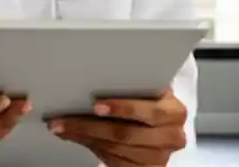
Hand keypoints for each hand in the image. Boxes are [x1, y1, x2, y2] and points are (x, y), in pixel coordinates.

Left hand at [48, 88, 187, 165]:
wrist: (159, 124)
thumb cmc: (148, 100)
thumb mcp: (144, 90)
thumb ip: (127, 86)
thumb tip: (84, 79)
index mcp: (174, 111)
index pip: (150, 111)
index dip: (123, 108)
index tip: (96, 105)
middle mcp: (172, 136)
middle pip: (127, 134)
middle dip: (90, 126)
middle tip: (64, 120)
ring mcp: (161, 156)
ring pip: (117, 150)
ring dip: (85, 138)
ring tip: (64, 128)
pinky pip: (117, 163)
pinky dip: (94, 149)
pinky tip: (78, 138)